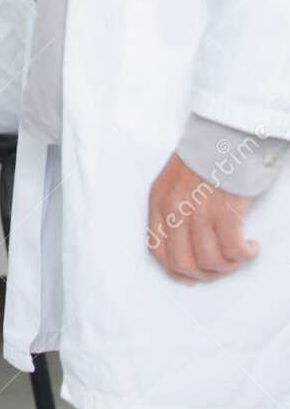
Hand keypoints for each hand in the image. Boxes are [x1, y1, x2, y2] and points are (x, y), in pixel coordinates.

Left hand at [147, 152, 258, 283]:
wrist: (226, 133)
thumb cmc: (205, 154)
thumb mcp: (173, 180)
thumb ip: (172, 208)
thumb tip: (185, 244)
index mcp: (158, 200)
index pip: (157, 250)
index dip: (175, 270)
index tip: (191, 275)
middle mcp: (174, 209)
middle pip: (182, 263)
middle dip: (204, 274)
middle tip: (220, 268)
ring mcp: (198, 211)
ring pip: (210, 262)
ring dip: (228, 265)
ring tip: (238, 254)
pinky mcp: (225, 212)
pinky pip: (233, 250)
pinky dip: (245, 254)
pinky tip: (251, 246)